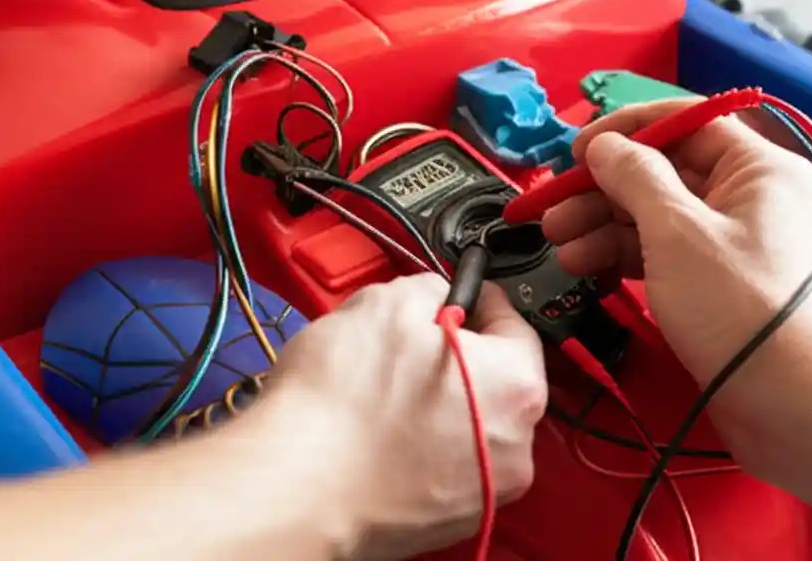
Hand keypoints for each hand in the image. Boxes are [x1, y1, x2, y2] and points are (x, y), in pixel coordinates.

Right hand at [261, 274, 546, 559]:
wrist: (295, 489)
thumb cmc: (341, 404)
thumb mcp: (388, 302)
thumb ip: (432, 290)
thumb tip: (438, 297)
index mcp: (516, 387)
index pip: (513, 324)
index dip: (477, 301)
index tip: (456, 295)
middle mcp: (514, 448)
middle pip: (495, 380)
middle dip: (457, 355)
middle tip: (407, 342)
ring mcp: (484, 492)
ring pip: (468, 424)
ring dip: (438, 403)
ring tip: (384, 392)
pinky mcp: (447, 521)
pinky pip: (445, 464)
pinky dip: (421, 446)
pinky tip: (380, 432)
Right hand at [540, 99, 811, 458]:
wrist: (789, 403)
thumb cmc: (738, 307)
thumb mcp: (677, 232)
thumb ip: (635, 177)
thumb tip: (605, 147)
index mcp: (760, 168)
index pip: (686, 121)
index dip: (626, 130)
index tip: (577, 149)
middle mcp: (751, 195)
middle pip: (664, 170)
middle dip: (603, 188)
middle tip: (553, 207)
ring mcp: (734, 240)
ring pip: (657, 214)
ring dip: (603, 223)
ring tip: (558, 243)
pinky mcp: (718, 280)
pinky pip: (664, 250)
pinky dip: (623, 254)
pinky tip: (584, 266)